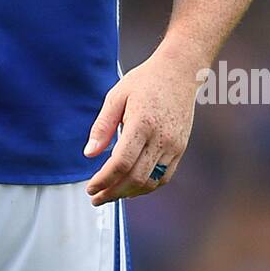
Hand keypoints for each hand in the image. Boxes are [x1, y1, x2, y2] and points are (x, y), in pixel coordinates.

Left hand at [82, 41, 200, 204]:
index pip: (121, 163)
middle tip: (96, 198)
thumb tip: (89, 154)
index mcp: (142, 123)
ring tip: (110, 194)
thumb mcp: (116, 97)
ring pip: (151, 182)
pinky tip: (131, 187)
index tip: (90, 188)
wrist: (179, 72)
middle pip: (136, 178)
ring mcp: (174, 146)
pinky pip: (164, 177)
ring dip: (129, 194)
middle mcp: (161, 138)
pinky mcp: (180, 148)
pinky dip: (146, 187)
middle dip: (113, 193)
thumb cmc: (145, 81)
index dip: (104, 180)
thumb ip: (102, 127)